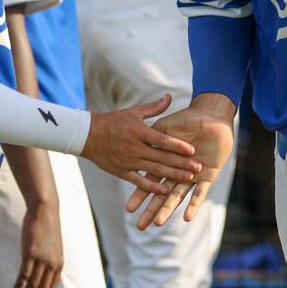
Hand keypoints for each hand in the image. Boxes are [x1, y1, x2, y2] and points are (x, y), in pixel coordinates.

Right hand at [13, 201, 62, 287]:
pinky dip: (19, 287)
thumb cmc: (48, 231)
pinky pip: (24, 274)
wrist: (45, 211)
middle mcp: (52, 265)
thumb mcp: (55, 250)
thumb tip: (58, 281)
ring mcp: (42, 260)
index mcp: (58, 266)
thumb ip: (55, 267)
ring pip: (33, 285)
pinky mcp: (31, 254)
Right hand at [81, 95, 200, 194]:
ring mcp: (129, 161)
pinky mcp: (123, 172)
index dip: (178, 146)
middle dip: (182, 163)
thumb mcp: (134, 112)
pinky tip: (164, 191)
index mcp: (140, 132)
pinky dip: (152, 187)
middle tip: (198, 168)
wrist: (88, 136)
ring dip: (173, 175)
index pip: (163, 140)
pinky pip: (139, 181)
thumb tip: (169, 96)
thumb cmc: (113, 121)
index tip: (193, 150)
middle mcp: (136, 148)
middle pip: (163, 157)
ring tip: (189, 178)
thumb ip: (154, 108)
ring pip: (155, 170)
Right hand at [125, 94, 235, 229]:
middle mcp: (176, 170)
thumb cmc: (186, 118)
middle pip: (160, 192)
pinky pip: (200, 192)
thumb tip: (134, 136)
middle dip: (149, 209)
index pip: (148, 180)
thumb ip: (153, 131)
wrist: (212, 116)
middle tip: (139, 227)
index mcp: (164, 161)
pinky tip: (187, 217)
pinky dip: (194, 204)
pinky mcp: (208, 174)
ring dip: (167, 209)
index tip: (129, 209)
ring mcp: (191, 174)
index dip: (140, 194)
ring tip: (157, 224)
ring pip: (176, 195)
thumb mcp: (165, 124)